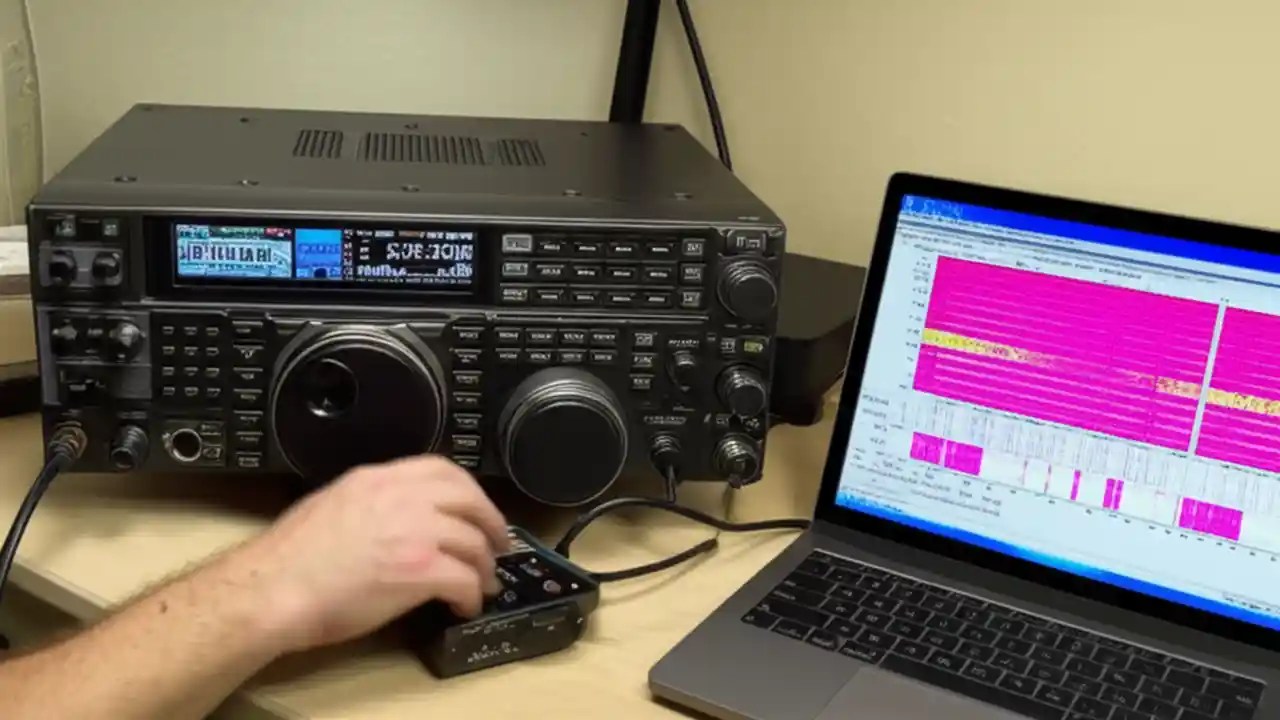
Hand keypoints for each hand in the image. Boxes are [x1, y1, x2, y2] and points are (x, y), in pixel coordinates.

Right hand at [234, 454, 508, 652]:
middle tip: (498, 544)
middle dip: (491, 523)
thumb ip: (369, 503)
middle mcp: (400, 497)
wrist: (271, 589)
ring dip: (484, 565)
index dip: (468, 491)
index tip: (476, 508)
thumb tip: (393, 520)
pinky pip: (464, 579)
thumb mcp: (331, 505)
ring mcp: (414, 531)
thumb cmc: (288, 560)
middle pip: (469, 500)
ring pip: (473, 541)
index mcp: (376, 479)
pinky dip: (472, 594)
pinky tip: (465, 606)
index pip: (440, 469)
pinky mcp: (419, 569)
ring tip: (483, 583)